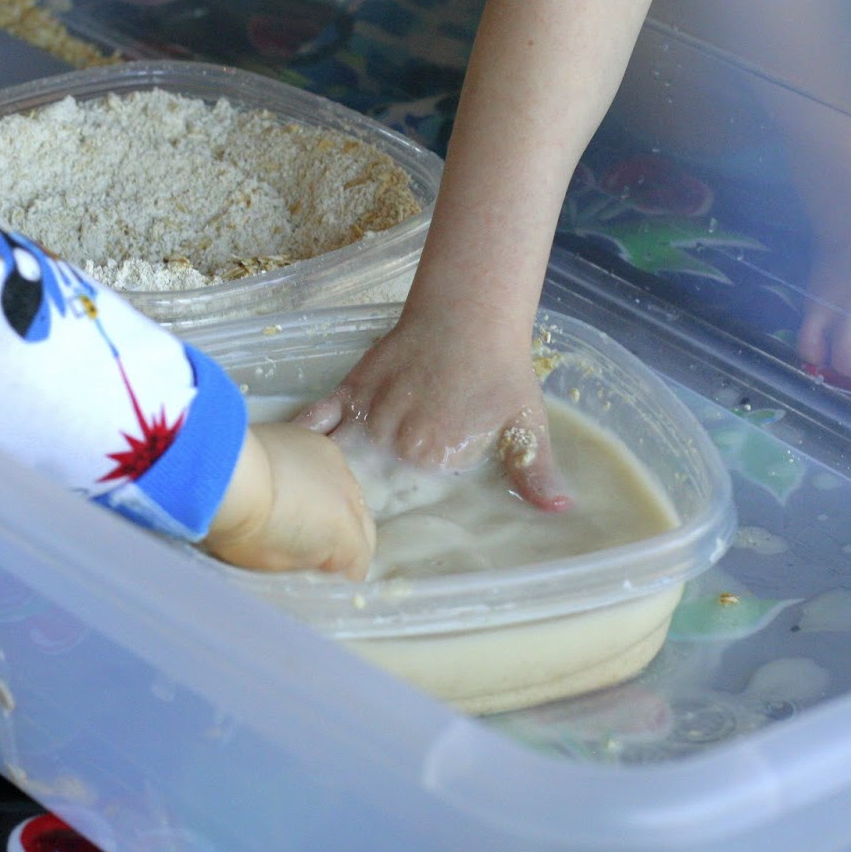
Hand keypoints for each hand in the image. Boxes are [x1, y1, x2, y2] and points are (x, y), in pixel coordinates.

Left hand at [204, 423, 375, 580]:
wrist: (223, 473)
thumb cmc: (244, 528)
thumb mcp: (278, 562)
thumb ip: (305, 560)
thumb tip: (312, 556)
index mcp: (344, 532)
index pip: (359, 557)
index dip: (343, 570)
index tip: (324, 574)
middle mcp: (350, 494)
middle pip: (361, 520)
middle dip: (345, 536)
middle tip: (318, 547)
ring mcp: (335, 462)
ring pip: (345, 489)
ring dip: (330, 502)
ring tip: (302, 510)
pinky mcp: (313, 439)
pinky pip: (324, 466)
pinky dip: (315, 478)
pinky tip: (291, 482)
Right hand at [297, 310, 570, 510]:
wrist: (469, 315)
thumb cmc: (500, 373)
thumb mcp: (526, 426)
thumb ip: (536, 473)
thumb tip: (560, 512)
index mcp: (432, 461)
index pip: (404, 506)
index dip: (390, 521)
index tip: (379, 536)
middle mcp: (394, 444)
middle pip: (366, 487)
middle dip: (356, 506)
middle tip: (345, 527)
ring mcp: (368, 417)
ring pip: (337, 459)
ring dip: (326, 481)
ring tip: (309, 506)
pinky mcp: (351, 390)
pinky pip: (317, 419)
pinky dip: (304, 438)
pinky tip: (290, 457)